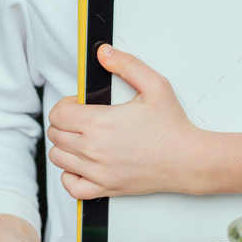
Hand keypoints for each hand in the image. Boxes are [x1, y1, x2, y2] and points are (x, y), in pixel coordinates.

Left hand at [48, 44, 241, 199]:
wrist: (187, 159)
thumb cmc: (172, 126)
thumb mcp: (155, 84)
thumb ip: (127, 64)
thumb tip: (104, 54)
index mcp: (99, 123)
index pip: (58, 113)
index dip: (66, 104)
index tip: (80, 104)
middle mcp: (93, 149)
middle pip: (55, 134)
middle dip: (65, 122)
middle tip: (84, 118)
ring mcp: (97, 171)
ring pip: (58, 158)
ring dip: (65, 145)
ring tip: (84, 138)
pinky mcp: (105, 188)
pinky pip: (70, 186)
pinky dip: (69, 174)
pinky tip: (82, 164)